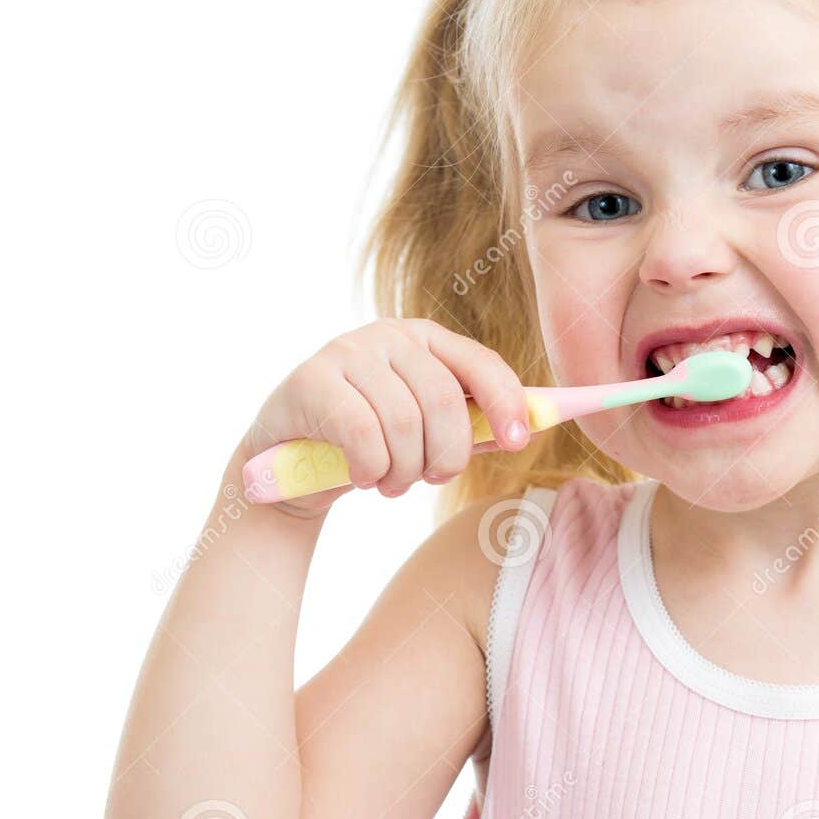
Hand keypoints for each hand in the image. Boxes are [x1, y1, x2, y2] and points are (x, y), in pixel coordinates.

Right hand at [240, 318, 529, 518]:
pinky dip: (371, 468)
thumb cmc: (372, 444)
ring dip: (403, 470)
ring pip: (403, 421)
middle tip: (430, 478)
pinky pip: (361, 433)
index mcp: (425, 339)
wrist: (289, 461)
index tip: (519, 443)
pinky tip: (363, 477)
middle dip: (446, 454)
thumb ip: (471, 424)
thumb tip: (530, 427)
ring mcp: (346, 351)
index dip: (506, 402)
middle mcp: (388, 334)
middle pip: (444, 399)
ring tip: (390, 483)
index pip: (480, 363)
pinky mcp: (310, 379)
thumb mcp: (426, 432)